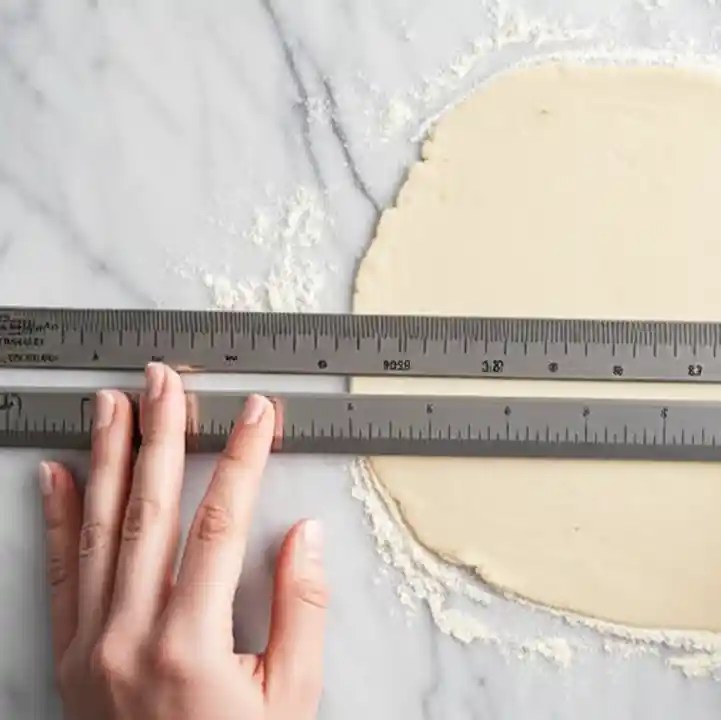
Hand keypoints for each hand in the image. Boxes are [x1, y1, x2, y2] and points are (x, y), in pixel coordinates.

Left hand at [38, 363, 326, 719]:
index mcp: (191, 644)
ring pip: (99, 532)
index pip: (219, 525)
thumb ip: (300, 611)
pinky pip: (61, 573)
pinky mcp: (70, 656)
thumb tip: (302, 536)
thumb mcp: (291, 698)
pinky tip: (61, 475)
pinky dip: (59, 519)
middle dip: (161, 437)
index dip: (242, 460)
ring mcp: (91, 645)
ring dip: (108, 460)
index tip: (258, 415)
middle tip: (165, 382)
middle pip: (150, 513)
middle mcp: (129, 636)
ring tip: (113, 406)